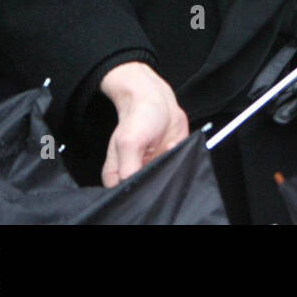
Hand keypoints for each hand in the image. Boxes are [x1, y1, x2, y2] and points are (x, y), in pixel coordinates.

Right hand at [99, 61, 188, 186]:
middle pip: (147, 192)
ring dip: (169, 167)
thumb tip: (132, 190)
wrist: (156, 99)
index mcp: (117, 176)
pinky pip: (178, 170)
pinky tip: (172, 144)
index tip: (147, 171)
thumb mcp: (128, 142)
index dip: (138, 191)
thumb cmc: (138, 117)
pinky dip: (180, 160)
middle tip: (159, 158)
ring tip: (165, 147)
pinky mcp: (169, 162)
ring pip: (164, 182)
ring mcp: (153, 170)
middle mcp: (134, 175)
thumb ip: (128, 169)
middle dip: (157, 178)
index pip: (126, 197)